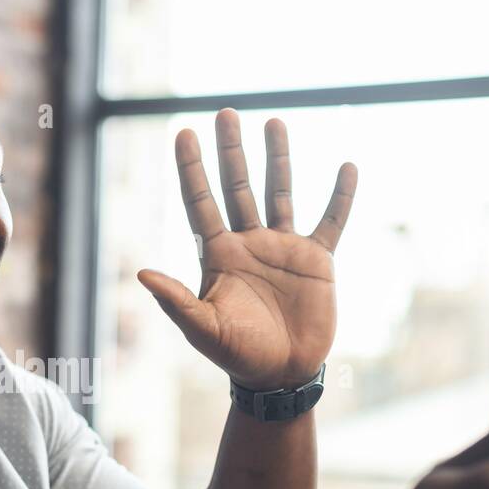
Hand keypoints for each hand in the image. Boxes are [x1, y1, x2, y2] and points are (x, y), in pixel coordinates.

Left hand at [137, 109, 356, 390]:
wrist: (281, 375)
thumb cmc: (237, 355)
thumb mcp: (203, 329)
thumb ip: (176, 300)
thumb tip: (141, 274)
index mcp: (218, 255)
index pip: (200, 202)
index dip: (191, 169)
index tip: (182, 133)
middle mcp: (249, 244)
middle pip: (237, 187)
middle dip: (230, 151)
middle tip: (225, 112)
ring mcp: (283, 249)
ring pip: (279, 192)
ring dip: (277, 158)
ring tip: (273, 122)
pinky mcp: (316, 260)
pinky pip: (330, 221)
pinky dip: (340, 196)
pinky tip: (347, 167)